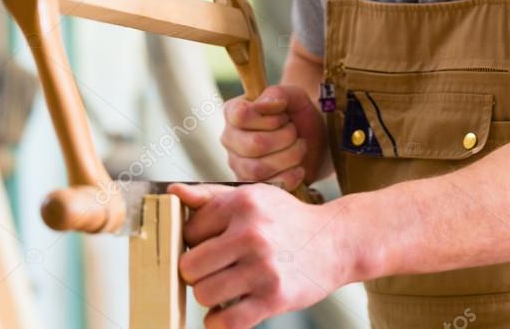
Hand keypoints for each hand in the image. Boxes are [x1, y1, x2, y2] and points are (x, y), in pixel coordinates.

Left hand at [168, 182, 352, 327]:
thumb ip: (211, 196)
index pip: (188, 231)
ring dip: (209, 296)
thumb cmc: (289, 219)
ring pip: (203, 294)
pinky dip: (218, 322)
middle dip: (196, 272)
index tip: (209, 245)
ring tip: (225, 287)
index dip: (194, 242)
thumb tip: (172, 193)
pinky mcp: (274, 297)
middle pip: (189, 266)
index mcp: (242, 204)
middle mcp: (251, 234)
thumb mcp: (254, 197)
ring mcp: (263, 267)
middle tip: (213, 269)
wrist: (337, 241)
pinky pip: (226, 322)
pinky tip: (227, 310)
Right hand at [221, 85, 326, 191]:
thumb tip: (264, 104)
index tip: (284, 116)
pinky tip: (298, 167)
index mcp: (234, 111)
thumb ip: (278, 94)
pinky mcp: (250, 185)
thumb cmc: (299, 115)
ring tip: (299, 148)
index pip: (241, 116)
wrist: (315, 142)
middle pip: (254, 144)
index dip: (269, 118)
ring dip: (290, 157)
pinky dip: (290, 176)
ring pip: (259, 168)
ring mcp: (237, 164)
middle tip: (295, 133)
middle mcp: (230, 138)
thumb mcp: (295, 97)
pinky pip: (268, 186)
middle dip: (285, 138)